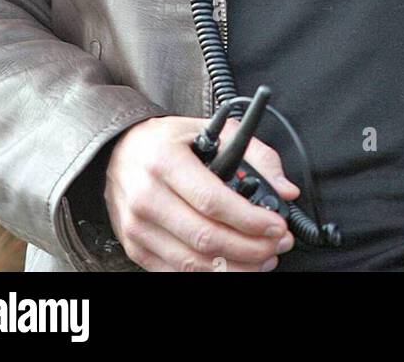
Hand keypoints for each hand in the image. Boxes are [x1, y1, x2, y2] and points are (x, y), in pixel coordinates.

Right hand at [104, 115, 301, 271]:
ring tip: (262, 258)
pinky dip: (210, 274)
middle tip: (277, 245)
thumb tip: (285, 190)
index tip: (277, 226)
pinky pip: (177, 272)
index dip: (250, 220)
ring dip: (236, 267)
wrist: (118, 152)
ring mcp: (138, 227)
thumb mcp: (211, 129)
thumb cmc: (167, 141)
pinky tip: (233, 265)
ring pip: (193, 263)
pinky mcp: (136, 247)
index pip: (213, 201)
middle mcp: (147, 196)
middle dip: (251, 248)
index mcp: (166, 161)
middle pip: (206, 238)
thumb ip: (255, 154)